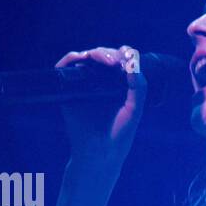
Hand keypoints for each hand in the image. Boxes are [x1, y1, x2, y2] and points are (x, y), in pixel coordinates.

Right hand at [54, 45, 146, 163]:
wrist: (100, 152)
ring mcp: (83, 84)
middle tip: (116, 62)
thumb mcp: (135, 110)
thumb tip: (134, 64)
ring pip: (86, 58)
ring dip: (96, 53)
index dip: (123, 54)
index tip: (129, 58)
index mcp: (117, 84)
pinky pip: (66, 66)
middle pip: (102, 56)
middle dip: (110, 54)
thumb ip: (139, 88)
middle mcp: (99, 82)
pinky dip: (72, 58)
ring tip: (106, 61)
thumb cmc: (119, 134)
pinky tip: (82, 58)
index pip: (119, 60)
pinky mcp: (67, 89)